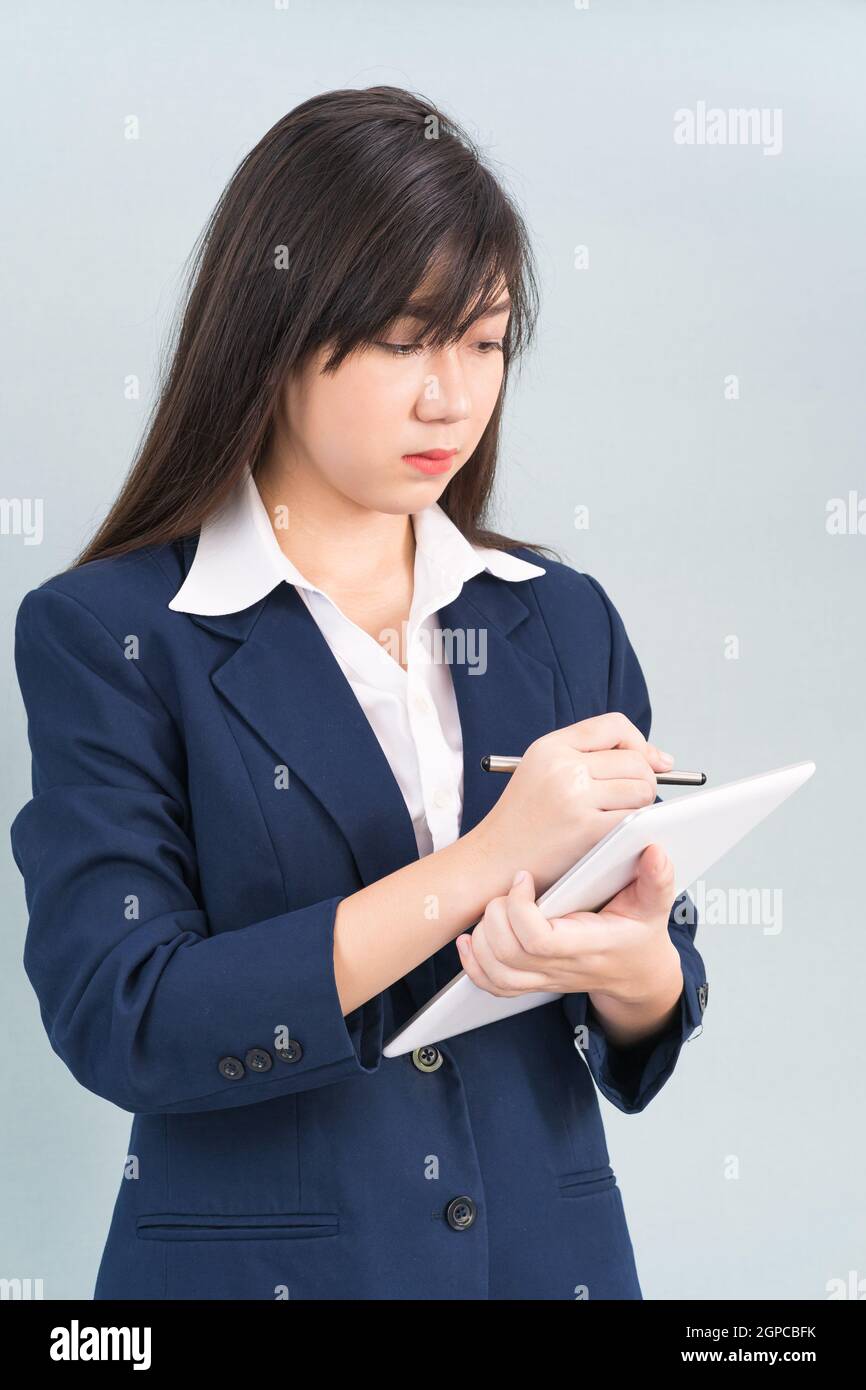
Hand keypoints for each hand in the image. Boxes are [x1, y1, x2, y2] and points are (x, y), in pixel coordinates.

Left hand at [455, 843, 681, 1008]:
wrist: (639, 972)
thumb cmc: (640, 933)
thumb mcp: (655, 904)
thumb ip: (657, 879)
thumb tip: (656, 851)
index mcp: (589, 945)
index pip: (539, 940)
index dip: (520, 908)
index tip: (524, 878)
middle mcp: (563, 967)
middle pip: (509, 954)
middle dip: (497, 916)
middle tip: (508, 890)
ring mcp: (546, 977)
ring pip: (497, 973)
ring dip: (483, 938)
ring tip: (494, 908)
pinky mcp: (534, 980)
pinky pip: (494, 986)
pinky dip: (474, 964)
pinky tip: (472, 939)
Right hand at [474, 713, 675, 892]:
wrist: (494, 859)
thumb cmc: (524, 820)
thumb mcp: (543, 770)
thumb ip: (590, 755)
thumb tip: (658, 759)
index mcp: (551, 746)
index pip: (614, 726)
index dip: (640, 742)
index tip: (652, 761)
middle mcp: (563, 766)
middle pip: (635, 760)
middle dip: (645, 779)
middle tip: (632, 799)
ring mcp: (575, 797)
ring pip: (642, 788)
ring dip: (643, 805)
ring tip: (623, 817)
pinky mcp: (587, 829)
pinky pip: (635, 818)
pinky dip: (638, 826)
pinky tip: (623, 834)